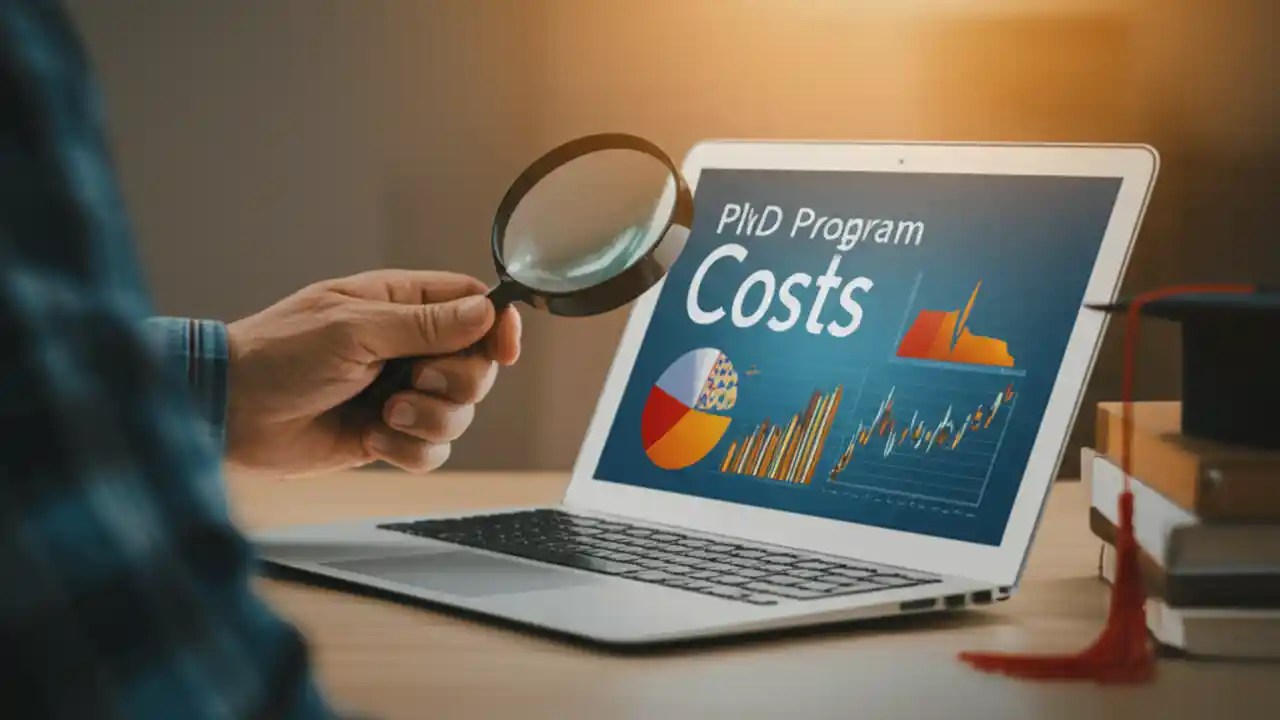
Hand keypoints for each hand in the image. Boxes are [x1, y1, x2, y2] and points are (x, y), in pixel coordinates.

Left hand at [224, 270, 520, 477]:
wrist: (232, 414)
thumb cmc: (281, 355)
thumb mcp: (355, 327)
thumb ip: (425, 323)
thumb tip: (487, 311)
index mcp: (400, 304)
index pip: (474, 305)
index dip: (497, 326)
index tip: (504, 350)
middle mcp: (408, 348)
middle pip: (478, 365)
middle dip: (456, 382)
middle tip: (414, 380)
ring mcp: (400, 394)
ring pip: (460, 413)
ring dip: (429, 420)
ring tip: (384, 413)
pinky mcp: (388, 435)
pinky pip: (433, 451)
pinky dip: (408, 450)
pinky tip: (371, 438)